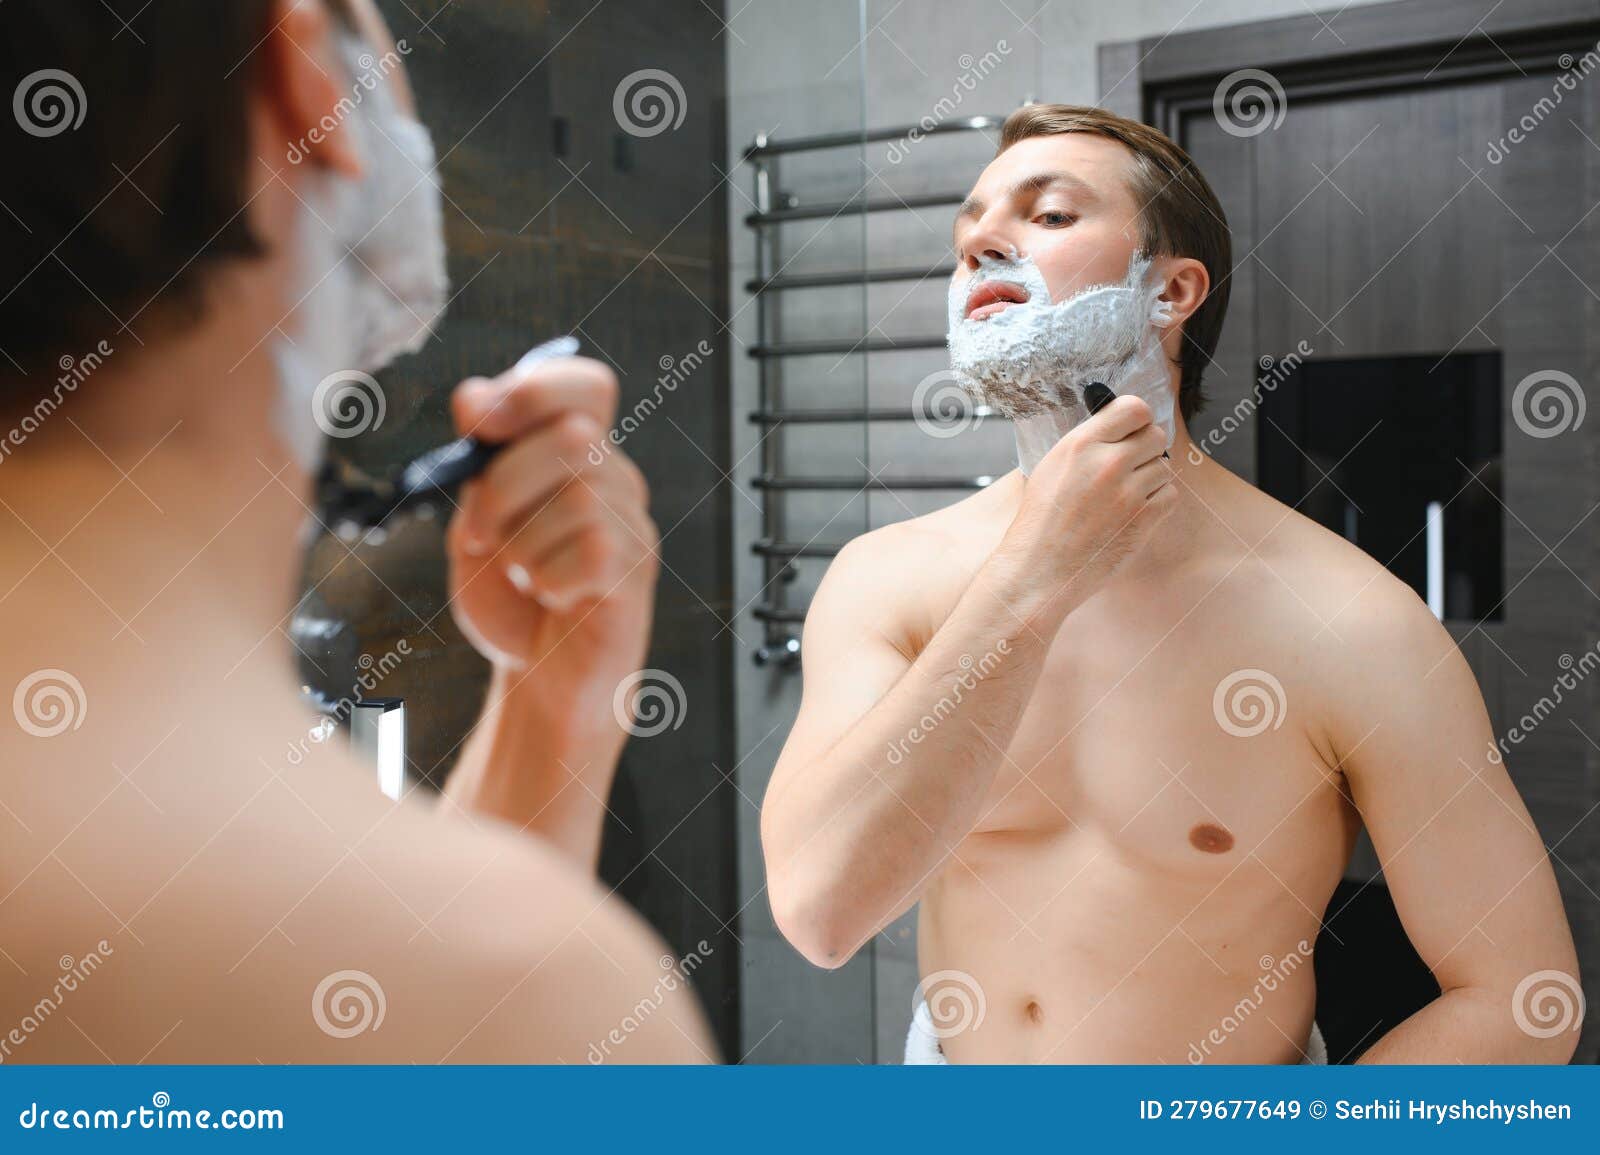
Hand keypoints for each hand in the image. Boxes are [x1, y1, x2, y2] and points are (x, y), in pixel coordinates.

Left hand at [444, 355, 658, 722]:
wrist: (537, 683)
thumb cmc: (512, 602)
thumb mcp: (475, 524)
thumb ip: (477, 465)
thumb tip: (473, 396)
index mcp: (577, 459)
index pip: (586, 387)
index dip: (537, 387)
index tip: (478, 419)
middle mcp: (616, 483)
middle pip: (574, 437)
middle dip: (506, 485)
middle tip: (482, 536)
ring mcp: (632, 527)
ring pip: (579, 497)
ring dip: (522, 542)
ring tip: (519, 575)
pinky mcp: (634, 574)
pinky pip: (591, 550)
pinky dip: (548, 578)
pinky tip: (549, 598)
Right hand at [998, 394, 1173, 611]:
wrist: (1041, 569)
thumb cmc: (1042, 521)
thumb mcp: (1053, 466)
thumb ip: (1088, 443)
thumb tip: (1119, 429)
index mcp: (1081, 444)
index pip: (1134, 408)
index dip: (1137, 419)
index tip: (1131, 431)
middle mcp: (1108, 463)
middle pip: (1155, 436)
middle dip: (1145, 449)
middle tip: (1128, 467)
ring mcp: (1128, 492)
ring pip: (1164, 467)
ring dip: (1150, 478)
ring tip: (1123, 495)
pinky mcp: (1143, 519)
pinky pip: (1170, 495)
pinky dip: (1157, 501)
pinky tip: (1133, 511)